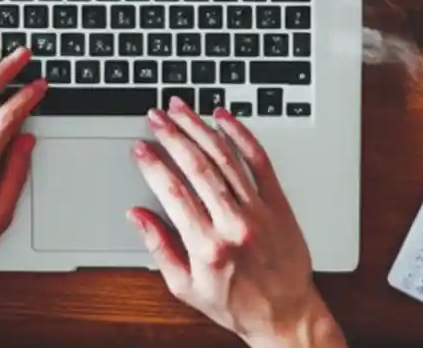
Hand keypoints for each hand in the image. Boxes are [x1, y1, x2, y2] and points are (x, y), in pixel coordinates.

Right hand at [129, 97, 344, 347]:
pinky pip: (259, 161)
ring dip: (199, 128)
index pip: (172, 193)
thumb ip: (159, 248)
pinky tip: (223, 117)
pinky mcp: (279, 204)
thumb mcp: (185, 287)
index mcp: (207, 247)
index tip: (140, 148)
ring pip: (225, 158)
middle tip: (155, 116)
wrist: (286, 314)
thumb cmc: (236, 305)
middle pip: (197, 167)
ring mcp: (259, 212)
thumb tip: (137, 216)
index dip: (152, 165)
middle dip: (172, 135)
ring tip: (180, 109)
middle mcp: (234, 225)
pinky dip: (241, 135)